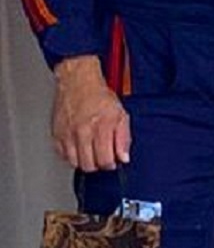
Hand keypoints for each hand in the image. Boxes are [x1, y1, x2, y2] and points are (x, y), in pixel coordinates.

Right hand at [51, 57, 128, 171]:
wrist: (77, 83)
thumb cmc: (99, 96)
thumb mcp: (121, 114)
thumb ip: (123, 138)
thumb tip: (124, 157)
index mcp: (101, 126)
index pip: (105, 159)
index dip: (110, 164)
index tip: (112, 161)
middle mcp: (82, 132)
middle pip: (88, 165)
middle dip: (98, 164)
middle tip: (101, 156)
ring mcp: (67, 134)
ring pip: (74, 163)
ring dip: (84, 161)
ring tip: (91, 151)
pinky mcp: (56, 135)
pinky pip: (62, 155)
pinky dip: (71, 155)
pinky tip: (79, 146)